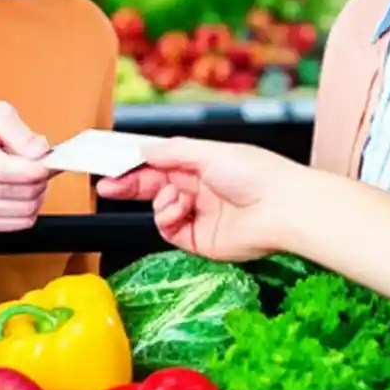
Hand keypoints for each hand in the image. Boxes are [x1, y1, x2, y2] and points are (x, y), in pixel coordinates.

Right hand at [0, 100, 55, 231]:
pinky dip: (28, 210)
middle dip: (38, 180)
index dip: (30, 171)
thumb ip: (18, 130)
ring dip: (36, 195)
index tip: (47, 165)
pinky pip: (16, 224)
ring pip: (21, 210)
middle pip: (14, 192)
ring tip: (31, 177)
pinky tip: (23, 192)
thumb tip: (38, 151)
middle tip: (41, 166)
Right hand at [97, 137, 304, 261]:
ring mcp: (200, 215)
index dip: (135, 163)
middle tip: (106, 185)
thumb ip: (173, 152)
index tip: (110, 163)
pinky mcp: (201, 240)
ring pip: (160, 210)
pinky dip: (168, 220)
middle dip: (130, 185)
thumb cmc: (257, 174)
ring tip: (173, 199)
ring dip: (159, 203)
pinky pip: (170, 231)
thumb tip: (144, 149)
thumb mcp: (209, 152)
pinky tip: (178, 211)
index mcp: (203, 164)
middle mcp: (200, 189)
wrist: (283, 210)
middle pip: (155, 186)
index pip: (160, 162)